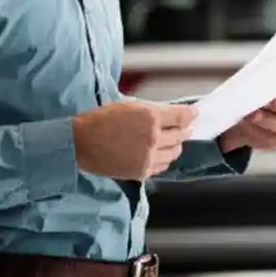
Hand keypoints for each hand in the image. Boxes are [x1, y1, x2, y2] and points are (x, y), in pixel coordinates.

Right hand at [72, 101, 196, 179]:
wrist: (82, 143)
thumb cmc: (101, 120)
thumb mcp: (129, 106)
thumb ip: (152, 110)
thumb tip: (170, 113)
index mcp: (150, 117)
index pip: (182, 116)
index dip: (190, 115)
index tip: (193, 114)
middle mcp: (153, 137)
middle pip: (181, 135)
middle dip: (184, 130)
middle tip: (184, 128)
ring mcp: (149, 156)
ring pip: (174, 152)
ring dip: (175, 145)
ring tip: (171, 142)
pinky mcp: (142, 171)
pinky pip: (163, 166)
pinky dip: (164, 159)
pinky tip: (158, 154)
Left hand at [220, 81, 275, 152]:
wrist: (246, 115)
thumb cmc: (258, 93)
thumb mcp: (260, 80)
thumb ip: (266, 78)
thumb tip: (261, 75)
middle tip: (271, 103)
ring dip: (268, 121)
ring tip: (253, 116)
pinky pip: (271, 140)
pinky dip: (257, 132)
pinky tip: (248, 126)